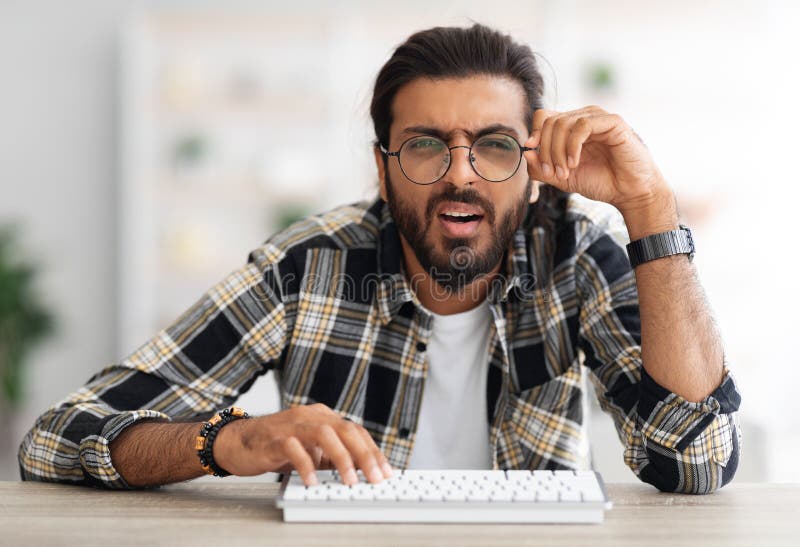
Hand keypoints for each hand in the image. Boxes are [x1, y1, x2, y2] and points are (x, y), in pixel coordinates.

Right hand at [212, 403, 392, 486]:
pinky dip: (306, 466)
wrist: (237, 442)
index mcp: (323, 417)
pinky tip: (312, 482)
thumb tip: (362, 471)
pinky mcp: (274, 438)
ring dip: (341, 458)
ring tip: (349, 481)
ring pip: (325, 434)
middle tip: (375, 478)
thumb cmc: (276, 446)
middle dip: (365, 455)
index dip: (373, 451)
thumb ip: (333, 455)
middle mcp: (310, 416)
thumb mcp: (311, 450)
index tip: (386, 471)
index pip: (356, 430)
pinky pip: (294, 449)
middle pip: (346, 430)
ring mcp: (292, 425)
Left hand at [523, 105, 674, 217]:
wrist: (630, 192)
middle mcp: (584, 119)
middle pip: (549, 122)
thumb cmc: (601, 183)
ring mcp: (599, 118)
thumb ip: (542, 168)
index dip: (535, 135)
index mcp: (572, 128)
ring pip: (563, 123)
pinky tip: (574, 163)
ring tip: (565, 172)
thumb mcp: (563, 179)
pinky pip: (582, 125)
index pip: (544, 118)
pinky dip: (572, 146)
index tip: (534, 158)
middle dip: (545, 150)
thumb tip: (526, 152)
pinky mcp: (613, 122)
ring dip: (557, 151)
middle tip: (552, 173)